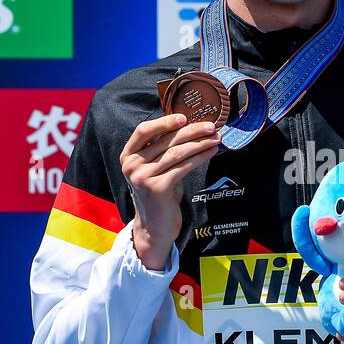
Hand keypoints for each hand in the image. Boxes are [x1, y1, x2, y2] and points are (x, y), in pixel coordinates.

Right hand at [120, 113, 220, 270]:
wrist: (155, 226)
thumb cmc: (160, 194)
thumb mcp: (157, 168)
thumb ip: (164, 150)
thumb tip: (193, 128)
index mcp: (128, 155)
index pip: (143, 130)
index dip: (164, 122)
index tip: (185, 117)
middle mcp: (131, 165)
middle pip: (166, 140)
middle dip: (192, 131)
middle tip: (211, 126)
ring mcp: (142, 177)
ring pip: (177, 152)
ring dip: (200, 143)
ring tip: (216, 138)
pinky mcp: (157, 188)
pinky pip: (183, 167)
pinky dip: (200, 157)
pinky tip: (211, 152)